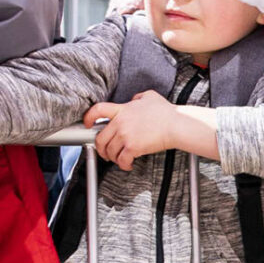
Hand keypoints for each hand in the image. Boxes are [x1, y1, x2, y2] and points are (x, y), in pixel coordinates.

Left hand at [84, 91, 199, 169]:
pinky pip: (121, 160)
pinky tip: (128, 165)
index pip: (98, 110)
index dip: (88, 117)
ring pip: (109, 151)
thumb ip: (138, 97)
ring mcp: (125, 135)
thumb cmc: (166, 112)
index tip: (87, 124)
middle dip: (100, 148)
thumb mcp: (150, 96)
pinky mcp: (133, 147)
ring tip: (119, 159)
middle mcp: (121, 122)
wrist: (176, 125)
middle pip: (100, 138)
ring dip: (112, 158)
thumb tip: (134, 99)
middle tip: (105, 151)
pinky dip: (124, 165)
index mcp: (122, 109)